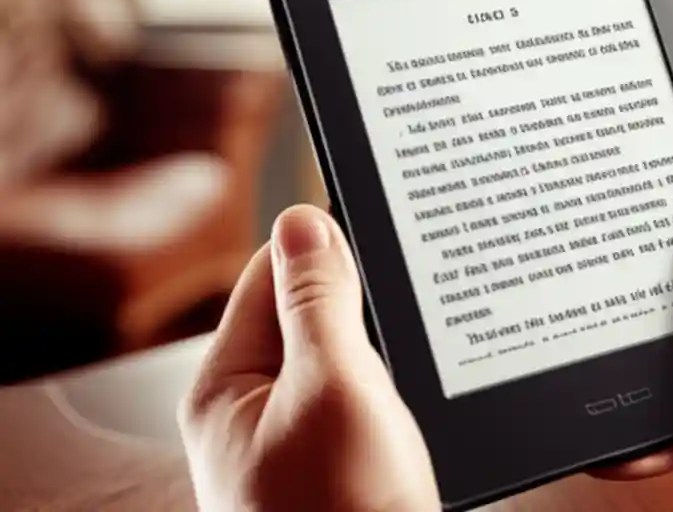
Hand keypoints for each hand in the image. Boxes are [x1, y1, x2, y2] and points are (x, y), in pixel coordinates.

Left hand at [179, 205, 438, 510]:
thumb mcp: (333, 391)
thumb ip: (318, 304)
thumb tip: (304, 221)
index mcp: (229, 386)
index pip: (271, 276)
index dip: (328, 246)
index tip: (388, 228)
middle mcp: (258, 412)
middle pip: (314, 315)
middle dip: (369, 305)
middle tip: (422, 304)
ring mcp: (302, 443)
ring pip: (352, 359)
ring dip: (391, 352)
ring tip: (425, 364)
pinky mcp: (345, 466)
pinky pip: (372, 401)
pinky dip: (402, 391)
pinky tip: (428, 401)